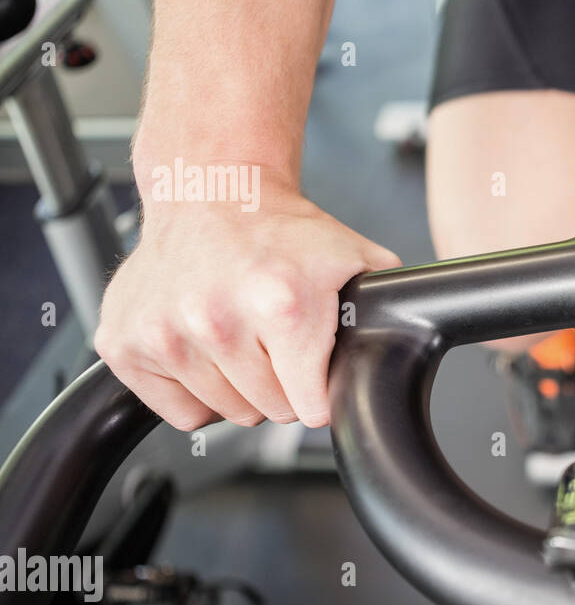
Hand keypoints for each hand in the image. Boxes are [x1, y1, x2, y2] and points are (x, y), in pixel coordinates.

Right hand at [95, 181, 400, 430]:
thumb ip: (389, 307)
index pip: (312, 408)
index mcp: (282, 304)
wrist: (211, 191)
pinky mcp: (126, 344)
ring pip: (227, 413)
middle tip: (276, 341)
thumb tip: (418, 337)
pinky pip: (179, 411)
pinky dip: (195, 390)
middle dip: (283, 386)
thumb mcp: (353, 259)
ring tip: (241, 334)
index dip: (321, 393)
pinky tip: (206, 347)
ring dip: (240, 386)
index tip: (316, 372)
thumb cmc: (280, 230)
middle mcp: (218, 320)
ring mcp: (167, 334)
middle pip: (272, 413)